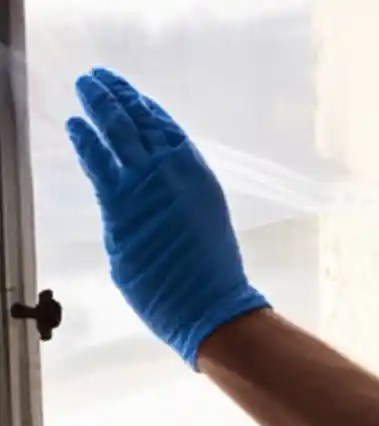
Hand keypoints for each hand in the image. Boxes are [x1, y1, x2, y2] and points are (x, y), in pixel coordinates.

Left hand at [65, 68, 268, 368]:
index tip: (130, 93)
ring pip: (119, 131)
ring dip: (99, 104)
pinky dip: (86, 140)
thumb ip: (174, 200)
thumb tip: (144, 199)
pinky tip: (75, 124)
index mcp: (197, 174)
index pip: (167, 129)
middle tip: (98, 77)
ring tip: (85, 85)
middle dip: (117, 95)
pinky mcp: (122, 204)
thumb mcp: (202, 219)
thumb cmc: (209, 274)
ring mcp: (147, 184)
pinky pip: (99, 162)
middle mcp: (175, 171)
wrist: (210, 302)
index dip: (145, 108)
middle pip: (140, 122)